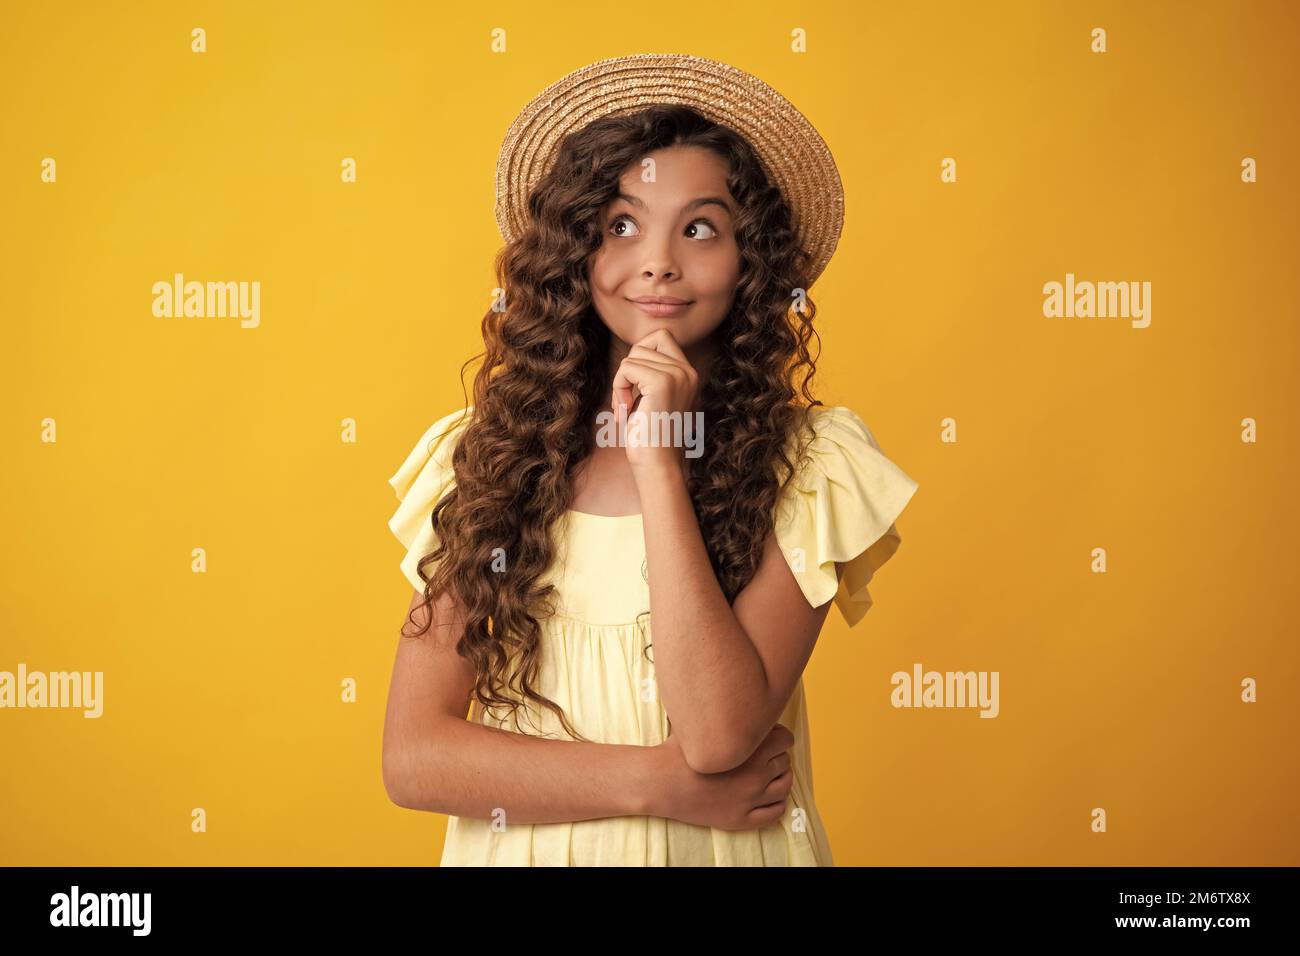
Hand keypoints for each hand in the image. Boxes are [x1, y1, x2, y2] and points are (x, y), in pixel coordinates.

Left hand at [610, 328, 698, 474]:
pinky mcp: (662, 383)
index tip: (637, 384)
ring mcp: (677, 375)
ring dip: (621, 383)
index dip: (641, 354)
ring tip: (626, 408)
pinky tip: (624, 410)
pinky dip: (618, 387)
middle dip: (628, 370)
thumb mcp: (652, 395)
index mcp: (689, 373)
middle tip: (628, 398)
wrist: (656, 463)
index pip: (661, 336)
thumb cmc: (649, 434)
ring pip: (633, 356)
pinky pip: (626, 368)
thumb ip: (650, 371)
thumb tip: (636, 346)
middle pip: (644, 344)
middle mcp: (687, 371)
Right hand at [648, 723, 795, 830]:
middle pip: (785, 762)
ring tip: (769, 774)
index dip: (779, 736)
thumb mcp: (701, 722)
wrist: (659, 782)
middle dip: (777, 756)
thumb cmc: (677, 750)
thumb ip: (722, 709)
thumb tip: (729, 685)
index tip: (770, 737)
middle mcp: (755, 775)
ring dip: (780, 778)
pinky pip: (774, 814)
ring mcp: (749, 800)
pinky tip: (767, 796)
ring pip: (784, 787)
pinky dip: (776, 804)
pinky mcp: (740, 819)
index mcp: (750, 749)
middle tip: (763, 755)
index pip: (786, 739)